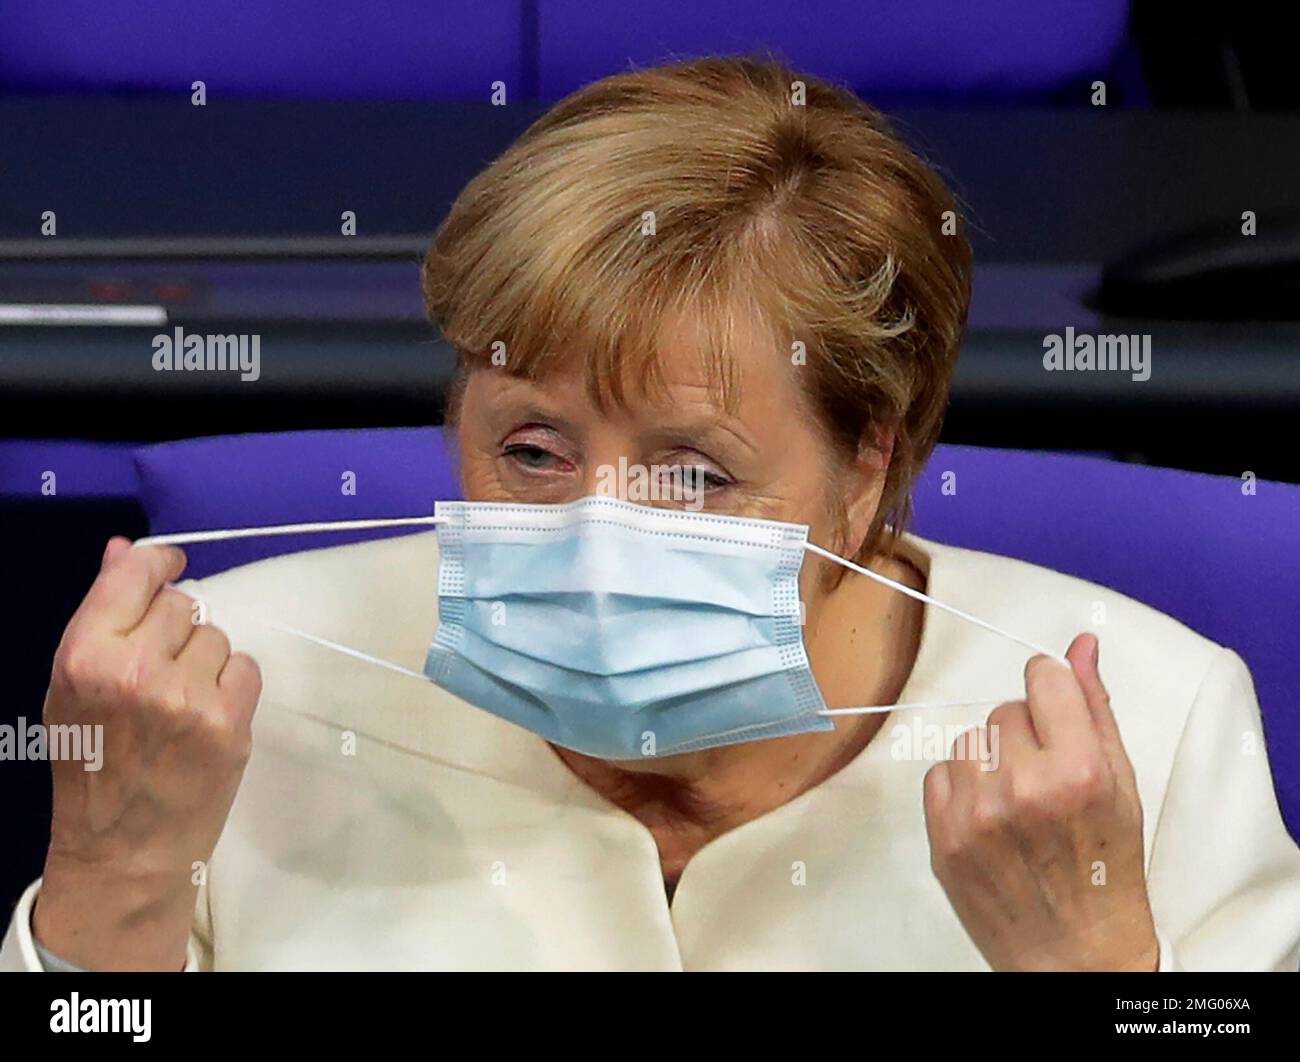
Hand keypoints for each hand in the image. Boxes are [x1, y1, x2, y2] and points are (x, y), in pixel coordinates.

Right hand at [32, 538, 260, 970]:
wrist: (123, 849)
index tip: (169, 564)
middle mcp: (137, 670)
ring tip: (177, 703)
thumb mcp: (73, 687)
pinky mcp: (229, 721)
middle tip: (157, 672)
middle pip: (183, 605)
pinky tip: (205, 717)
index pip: (135, 575)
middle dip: (174, 630)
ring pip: (217, 636)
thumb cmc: (91, 764)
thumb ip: (102, 614)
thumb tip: (124, 548)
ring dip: (203, 660)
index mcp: (86, 657)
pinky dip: (231, 686)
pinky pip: (246, 667)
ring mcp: (188, 697)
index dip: (157, 563)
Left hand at [922, 633, 1157, 970]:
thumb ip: (1096, 710)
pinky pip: (939, 773)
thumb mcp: (1122, 786)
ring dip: (990, 761)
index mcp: (1079, 771)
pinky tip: (990, 819)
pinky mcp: (943, 835)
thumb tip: (1081, 646)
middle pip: (1004, 710)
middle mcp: (1025, 787)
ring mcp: (977, 813)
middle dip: (1025, 735)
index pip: (1042, 678)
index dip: (1050, 694)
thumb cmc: (1106, 872)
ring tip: (1018, 802)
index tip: (1055, 715)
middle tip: (1046, 780)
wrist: (1073, 953)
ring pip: (969, 740)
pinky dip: (961, 789)